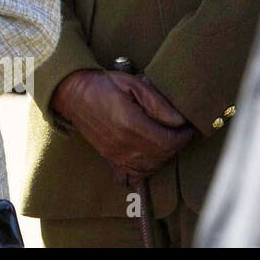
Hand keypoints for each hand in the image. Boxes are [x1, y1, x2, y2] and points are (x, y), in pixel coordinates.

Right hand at [51, 69, 194, 178]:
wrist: (72, 93)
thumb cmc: (103, 85)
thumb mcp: (133, 84)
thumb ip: (158, 103)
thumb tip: (179, 121)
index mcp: (131, 124)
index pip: (168, 141)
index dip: (183, 137)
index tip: (186, 128)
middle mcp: (124, 143)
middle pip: (162, 155)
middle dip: (176, 145)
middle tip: (178, 132)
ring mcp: (115, 153)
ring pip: (151, 166)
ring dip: (164, 156)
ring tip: (165, 141)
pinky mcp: (109, 156)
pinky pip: (132, 174)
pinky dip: (145, 171)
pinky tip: (149, 159)